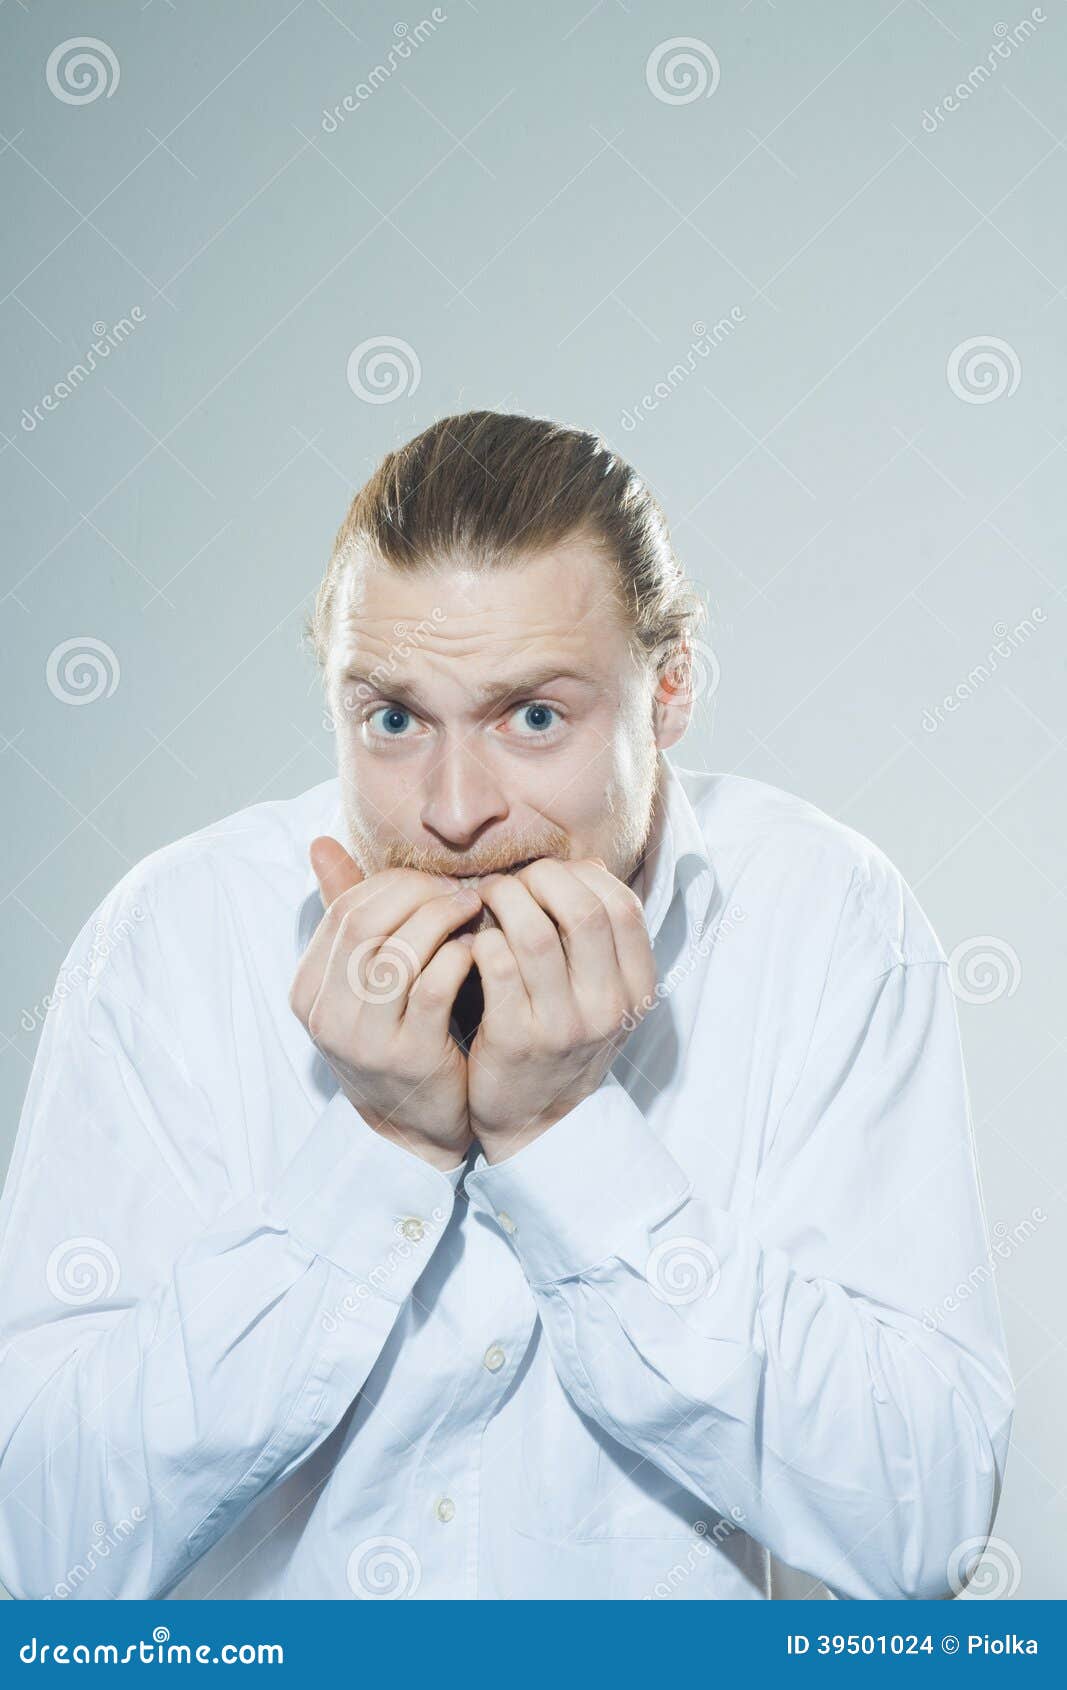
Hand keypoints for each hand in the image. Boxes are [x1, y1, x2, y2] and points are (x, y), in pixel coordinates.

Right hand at [289, 837, 480, 1170]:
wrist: (414, 1124)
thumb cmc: (396, 1035)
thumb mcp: (364, 980)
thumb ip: (350, 915)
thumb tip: (322, 841)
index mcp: (309, 987)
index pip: (346, 909)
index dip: (394, 885)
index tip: (436, 883)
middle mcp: (325, 1013)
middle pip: (367, 922)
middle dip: (420, 896)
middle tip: (462, 890)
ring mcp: (362, 1038)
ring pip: (398, 951)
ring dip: (443, 920)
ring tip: (475, 912)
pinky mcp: (406, 1056)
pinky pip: (433, 987)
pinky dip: (459, 958)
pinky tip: (479, 951)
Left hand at [466, 858, 657, 1162]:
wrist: (536, 1119)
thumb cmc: (564, 1039)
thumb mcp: (602, 993)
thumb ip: (599, 935)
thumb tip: (582, 865)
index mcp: (637, 988)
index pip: (622, 906)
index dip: (582, 877)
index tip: (550, 876)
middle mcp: (609, 1007)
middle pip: (582, 911)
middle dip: (540, 881)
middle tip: (513, 882)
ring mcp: (565, 1026)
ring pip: (535, 933)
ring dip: (504, 903)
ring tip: (486, 901)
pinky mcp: (516, 1039)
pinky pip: (496, 965)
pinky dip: (480, 940)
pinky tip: (473, 941)